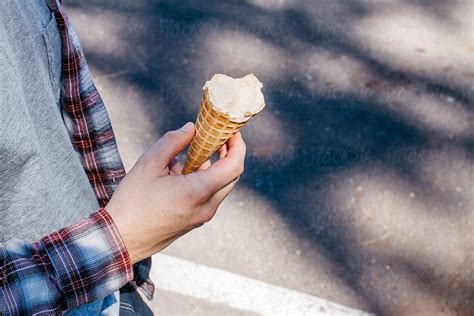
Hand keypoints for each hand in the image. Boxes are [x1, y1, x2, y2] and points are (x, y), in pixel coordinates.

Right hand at [106, 122, 245, 263]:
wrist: (121, 239)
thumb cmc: (132, 202)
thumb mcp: (148, 164)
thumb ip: (173, 142)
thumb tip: (191, 129)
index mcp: (198, 192)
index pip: (234, 166)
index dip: (237, 146)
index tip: (231, 131)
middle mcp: (206, 207)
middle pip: (231, 177)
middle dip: (229, 154)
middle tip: (217, 137)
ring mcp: (201, 217)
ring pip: (220, 187)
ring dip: (215, 167)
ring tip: (196, 151)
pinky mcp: (194, 221)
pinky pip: (208, 197)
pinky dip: (204, 180)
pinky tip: (182, 171)